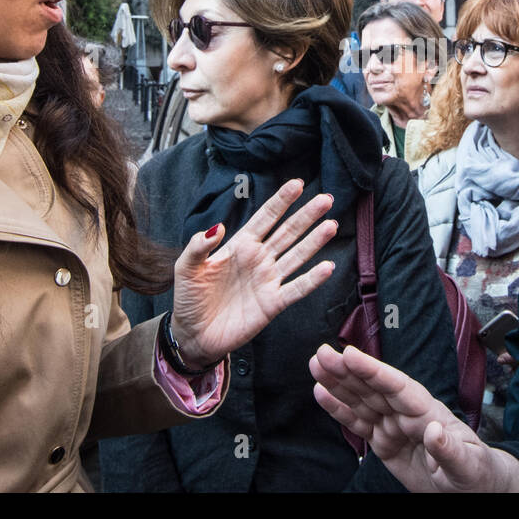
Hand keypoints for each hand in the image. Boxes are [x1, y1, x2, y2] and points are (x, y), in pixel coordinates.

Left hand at [170, 179, 335, 367]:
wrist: (193, 335)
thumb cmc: (190, 299)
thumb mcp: (187, 268)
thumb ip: (199, 246)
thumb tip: (217, 227)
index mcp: (240, 245)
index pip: (265, 218)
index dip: (281, 201)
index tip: (297, 184)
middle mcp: (259, 259)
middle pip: (287, 232)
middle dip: (306, 215)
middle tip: (326, 199)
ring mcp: (268, 280)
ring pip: (297, 255)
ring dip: (314, 241)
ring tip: (331, 225)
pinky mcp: (273, 303)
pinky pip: (296, 289)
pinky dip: (312, 279)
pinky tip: (327, 267)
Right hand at [309, 344, 518, 492]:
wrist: (474, 487)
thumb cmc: (477, 471)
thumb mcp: (468, 464)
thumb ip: (449, 448)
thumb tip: (435, 429)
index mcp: (428, 412)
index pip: (397, 387)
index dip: (373, 370)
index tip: (351, 355)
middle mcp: (407, 413)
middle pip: (374, 387)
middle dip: (348, 370)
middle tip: (322, 352)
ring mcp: (394, 426)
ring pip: (362, 400)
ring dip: (338, 383)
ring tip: (316, 364)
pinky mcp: (384, 441)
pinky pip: (358, 423)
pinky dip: (339, 409)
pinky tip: (322, 393)